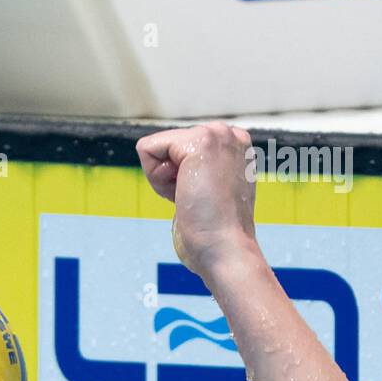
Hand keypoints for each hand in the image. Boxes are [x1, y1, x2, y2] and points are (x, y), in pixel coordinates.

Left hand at [136, 122, 258, 276]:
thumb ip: (199, 172)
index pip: (179, 148)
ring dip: (164, 179)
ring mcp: (216, 134)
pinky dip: (156, 178)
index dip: (180, 177)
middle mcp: (228, 133)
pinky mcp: (198, 141)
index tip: (202, 197)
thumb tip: (180, 174)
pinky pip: (148, 149)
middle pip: (167, 145)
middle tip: (196, 199)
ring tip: (192, 197)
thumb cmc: (216, 231)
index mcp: (233, 145)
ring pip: (157, 146)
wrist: (225, 247)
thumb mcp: (212, 190)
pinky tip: (181, 193)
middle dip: (171, 175)